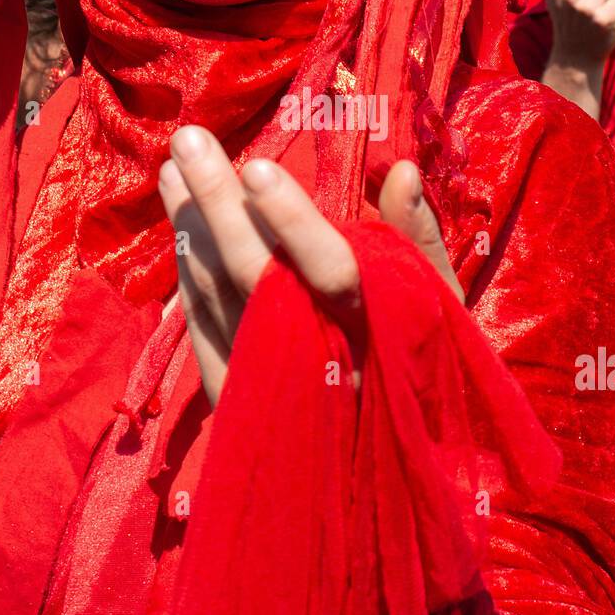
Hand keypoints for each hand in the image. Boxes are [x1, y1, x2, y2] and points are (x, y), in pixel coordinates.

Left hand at [159, 125, 464, 407]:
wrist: (396, 473)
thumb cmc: (429, 374)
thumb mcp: (442, 307)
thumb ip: (419, 239)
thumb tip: (400, 170)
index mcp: (376, 332)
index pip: (331, 270)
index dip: (292, 220)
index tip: (257, 164)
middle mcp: (317, 359)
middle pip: (252, 274)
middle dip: (217, 202)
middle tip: (187, 140)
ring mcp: (269, 385)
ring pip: (216, 296)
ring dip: (191, 227)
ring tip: (173, 167)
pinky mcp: (237, 401)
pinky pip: (201, 330)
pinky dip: (187, 277)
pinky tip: (178, 230)